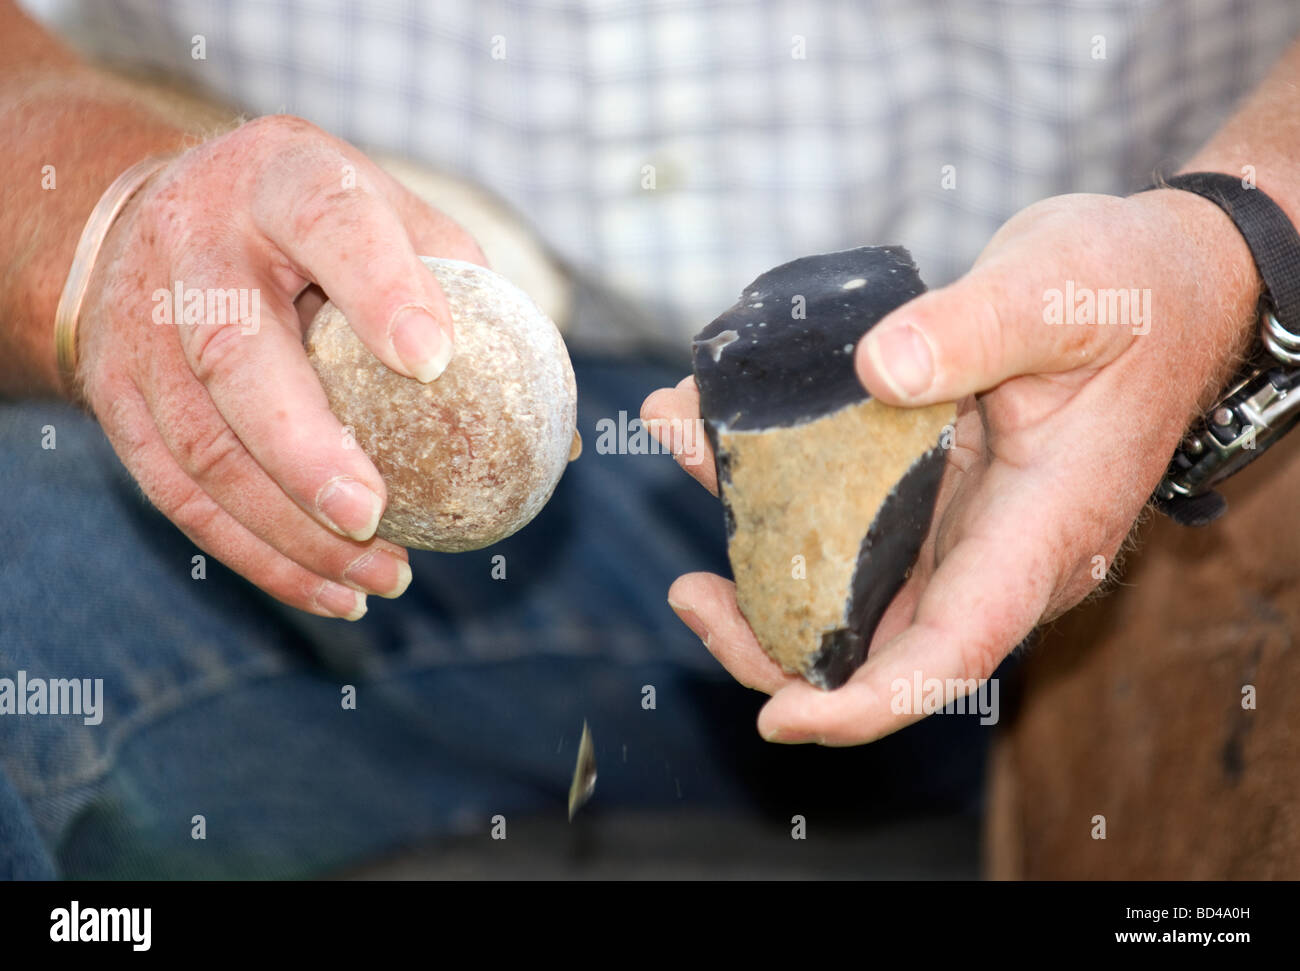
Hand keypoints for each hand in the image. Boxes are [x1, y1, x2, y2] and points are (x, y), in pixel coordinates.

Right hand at [76, 115, 485, 618]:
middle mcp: (196, 245)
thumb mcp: (387, 216)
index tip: (433, 361)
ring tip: (379, 580)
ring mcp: (140, 325)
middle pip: (234, 355)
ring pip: (203, 446)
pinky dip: (257, 556)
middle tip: (372, 516)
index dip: (379, 289)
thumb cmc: (315, 227)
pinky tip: (330, 593)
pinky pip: (179, 494)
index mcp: (282, 181)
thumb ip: (469, 299)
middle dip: (303, 448)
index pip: (329, 221)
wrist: (158, 213)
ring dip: (290, 531)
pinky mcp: (117, 395)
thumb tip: (561, 442)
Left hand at [643, 190, 1260, 743]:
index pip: (953, 650)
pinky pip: (841, 517)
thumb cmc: (1133, 293)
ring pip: (847, 587)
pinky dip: (775, 488)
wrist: (1163, 284)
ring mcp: (957, 527)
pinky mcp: (929, 489)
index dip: (866, 702)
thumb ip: (975, 327)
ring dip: (757, 556)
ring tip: (683, 453)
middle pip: (878, 646)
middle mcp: (993, 552)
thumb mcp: (1062, 288)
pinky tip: (716, 427)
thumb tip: (875, 369)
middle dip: (773, 643)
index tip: (781, 715)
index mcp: (1042, 532)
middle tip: (690, 593)